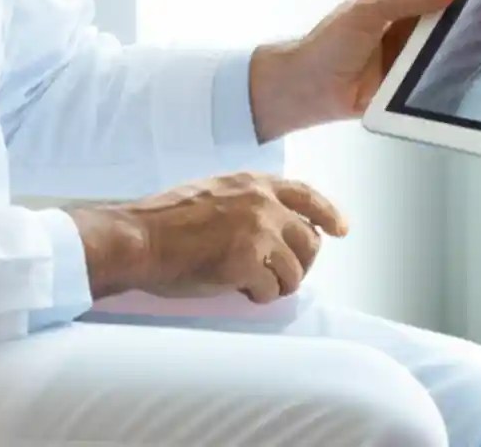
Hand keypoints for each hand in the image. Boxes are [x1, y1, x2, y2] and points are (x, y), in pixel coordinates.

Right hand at [71, 172, 347, 303]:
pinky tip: (239, 290)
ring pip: (294, 271)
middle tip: (285, 277)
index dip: (328, 214)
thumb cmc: (164, 221)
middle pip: (309, 240)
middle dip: (302, 263)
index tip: (341, 229)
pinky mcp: (248, 263)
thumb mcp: (213, 192)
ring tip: (253, 285)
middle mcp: (263, 204)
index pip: (306, 195)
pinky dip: (259, 296)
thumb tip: (273, 227)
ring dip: (278, 284)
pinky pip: (271, 291)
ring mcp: (258, 233)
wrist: (139, 238)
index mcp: (254, 184)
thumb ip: (246, 202)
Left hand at [249, 0, 455, 140]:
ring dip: (454, 61)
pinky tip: (456, 84)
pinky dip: (440, 86)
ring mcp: (405, 66)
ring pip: (440, 61)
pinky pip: (428, 88)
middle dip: (463, 32)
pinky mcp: (404, 93)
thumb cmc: (327, 44)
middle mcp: (404, 37)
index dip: (458, 0)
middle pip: (444, 32)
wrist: (306, 88)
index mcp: (396, 10)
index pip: (436, 1)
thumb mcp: (367, 10)